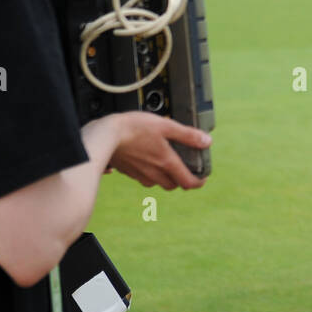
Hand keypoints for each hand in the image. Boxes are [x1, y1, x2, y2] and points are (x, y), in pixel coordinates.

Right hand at [82, 112, 207, 189]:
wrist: (105, 135)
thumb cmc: (134, 128)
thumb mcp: (166, 126)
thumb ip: (187, 135)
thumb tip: (207, 141)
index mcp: (166, 163)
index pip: (188, 182)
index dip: (198, 182)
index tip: (202, 177)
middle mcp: (154, 173)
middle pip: (172, 185)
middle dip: (180, 179)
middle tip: (183, 168)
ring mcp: (139, 174)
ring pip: (156, 183)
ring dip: (163, 177)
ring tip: (164, 162)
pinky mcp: (127, 172)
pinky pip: (142, 177)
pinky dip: (148, 172)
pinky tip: (145, 158)